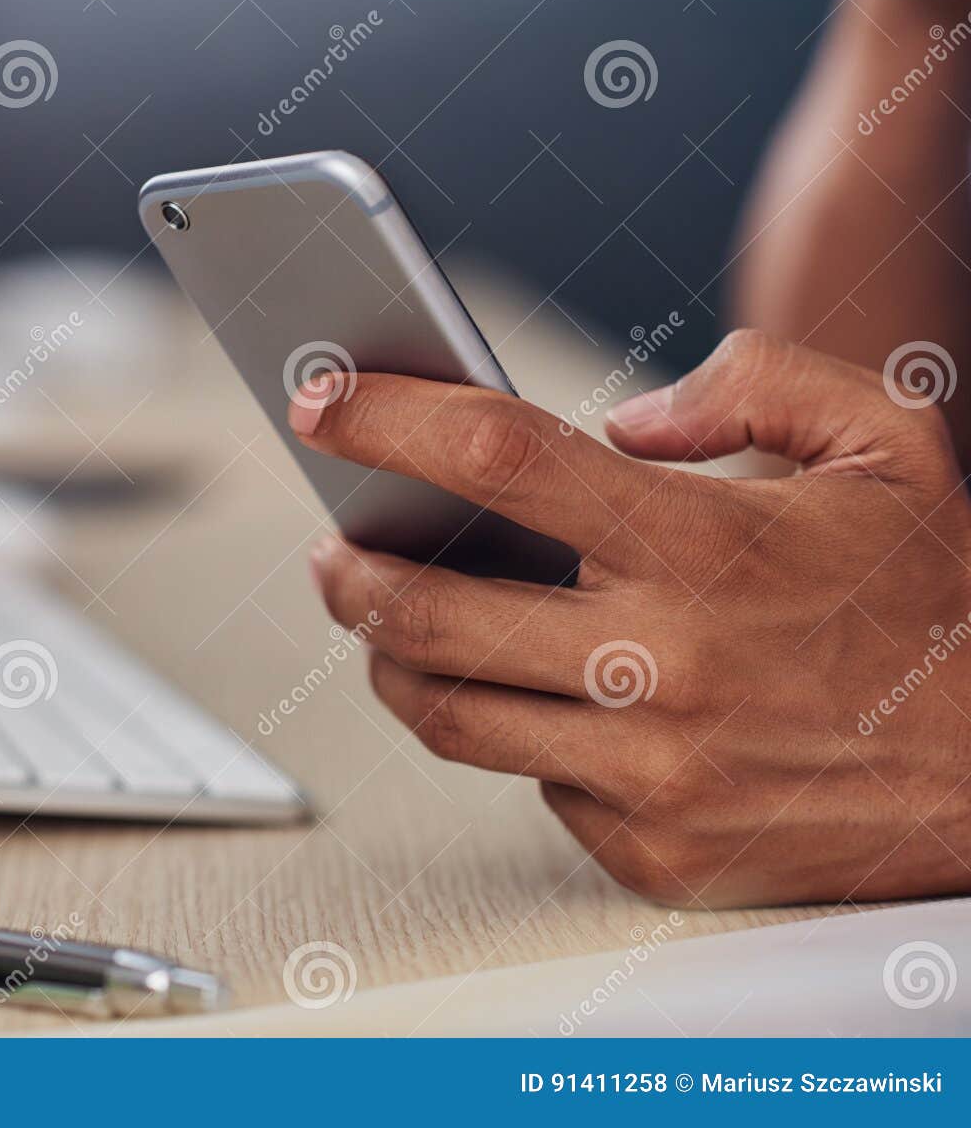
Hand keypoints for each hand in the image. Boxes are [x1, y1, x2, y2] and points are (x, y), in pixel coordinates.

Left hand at [290, 330, 970, 907]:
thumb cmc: (937, 604)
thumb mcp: (886, 445)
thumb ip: (757, 384)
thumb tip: (624, 417)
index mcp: (706, 546)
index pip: (500, 459)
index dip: (390, 420)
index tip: (324, 399)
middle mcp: (663, 665)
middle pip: (428, 613)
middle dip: (347, 573)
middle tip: (328, 549)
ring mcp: (652, 771)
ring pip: (448, 716)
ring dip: (389, 663)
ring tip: (383, 625)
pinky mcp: (652, 849)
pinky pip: (534, 784)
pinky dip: (521, 736)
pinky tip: (542, 705)